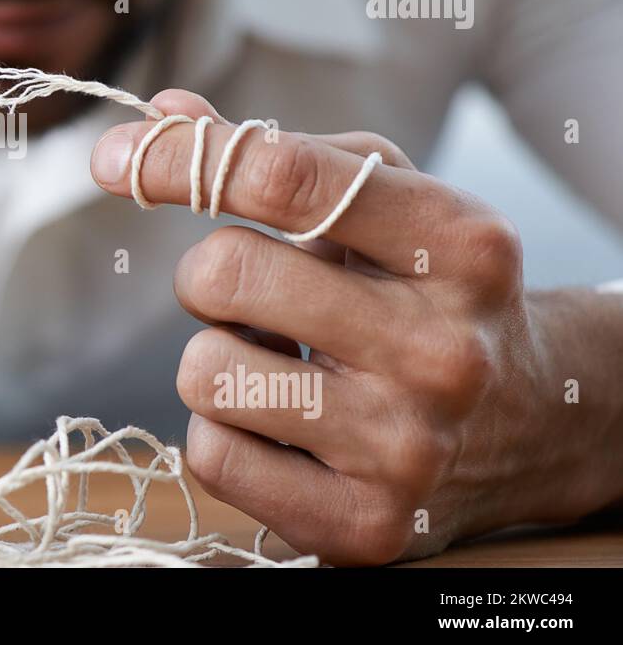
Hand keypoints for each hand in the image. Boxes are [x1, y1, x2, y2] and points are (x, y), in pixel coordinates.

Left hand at [90, 89, 619, 563]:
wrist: (531, 425)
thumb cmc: (425, 290)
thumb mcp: (385, 204)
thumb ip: (278, 153)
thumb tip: (160, 118)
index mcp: (457, 245)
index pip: (283, 177)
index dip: (177, 158)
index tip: (114, 156)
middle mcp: (443, 348)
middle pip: (224, 273)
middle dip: (206, 274)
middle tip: (249, 294)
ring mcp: (406, 447)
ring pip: (203, 371)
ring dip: (214, 357)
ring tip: (279, 362)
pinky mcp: (363, 526)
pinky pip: (210, 456)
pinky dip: (221, 431)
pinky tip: (281, 424)